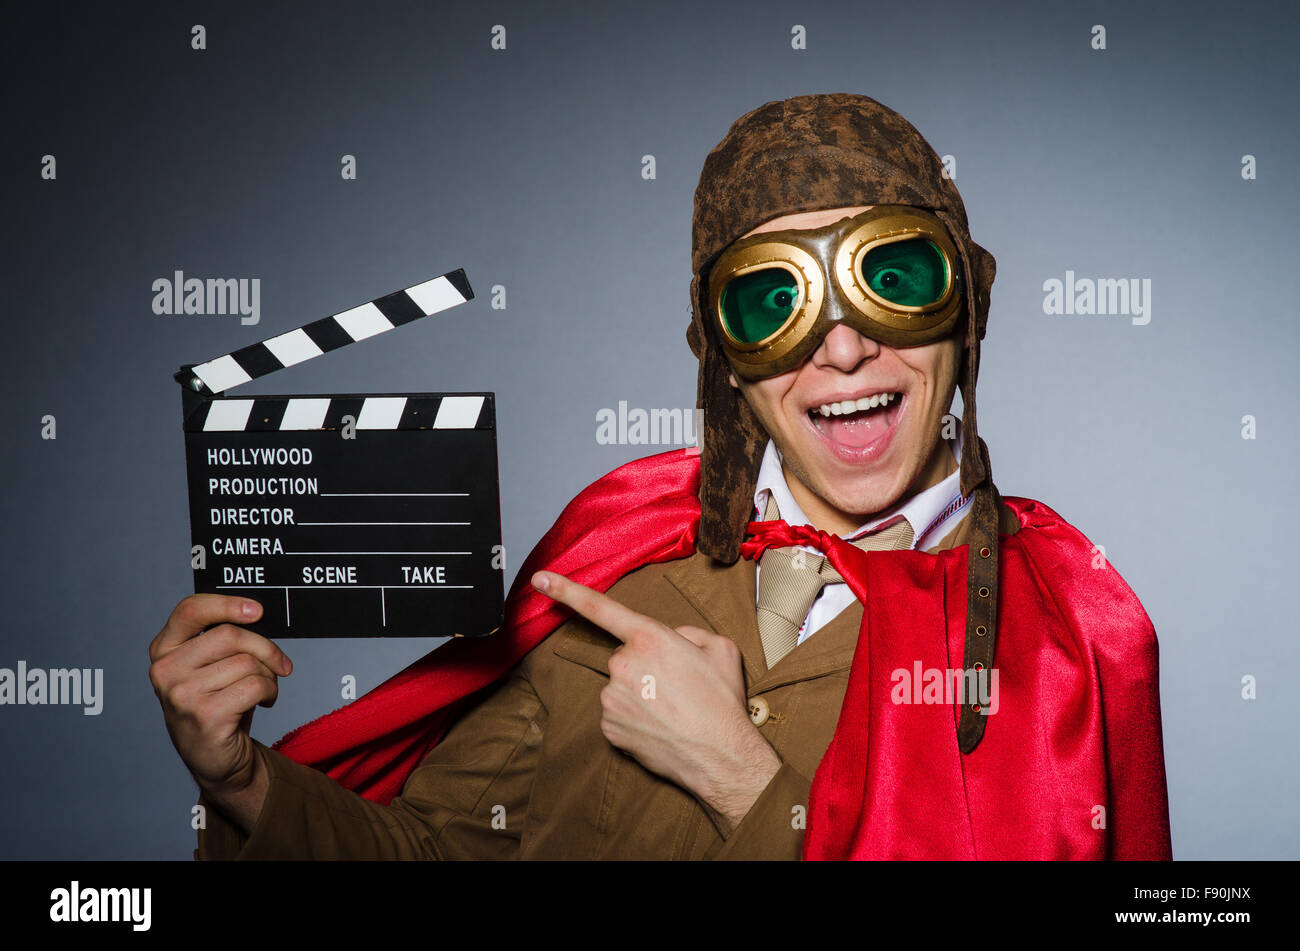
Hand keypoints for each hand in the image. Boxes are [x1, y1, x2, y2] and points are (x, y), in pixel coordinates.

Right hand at [148, 594, 291, 830]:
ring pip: (247, 663)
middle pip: (230, 635)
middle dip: (265, 648)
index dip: (227, 604)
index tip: (257, 610)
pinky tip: (264, 702)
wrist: (215, 758)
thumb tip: (255, 614)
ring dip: (269, 675)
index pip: (191, 610)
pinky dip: (271, 692)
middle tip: (280, 663)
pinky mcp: (205, 716)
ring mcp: (182, 695)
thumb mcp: (209, 667)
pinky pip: (256, 686)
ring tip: (264, 688)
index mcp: (164, 649)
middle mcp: (165, 670)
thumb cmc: (216, 703)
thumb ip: (221, 639)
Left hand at [532, 570, 780, 835]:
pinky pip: (617, 712)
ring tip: (673, 710)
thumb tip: (672, 637)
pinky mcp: (608, 726)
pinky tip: (659, 725)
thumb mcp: (720, 648)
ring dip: (641, 693)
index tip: (539, 580)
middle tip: (677, 686)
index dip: (566, 590)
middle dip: (646, 666)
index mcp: (649, 637)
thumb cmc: (722, 701)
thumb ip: (688, 631)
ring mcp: (611, 697)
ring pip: (621, 686)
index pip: (600, 607)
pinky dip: (635, 717)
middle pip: (625, 656)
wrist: (720, 756)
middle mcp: (623, 664)